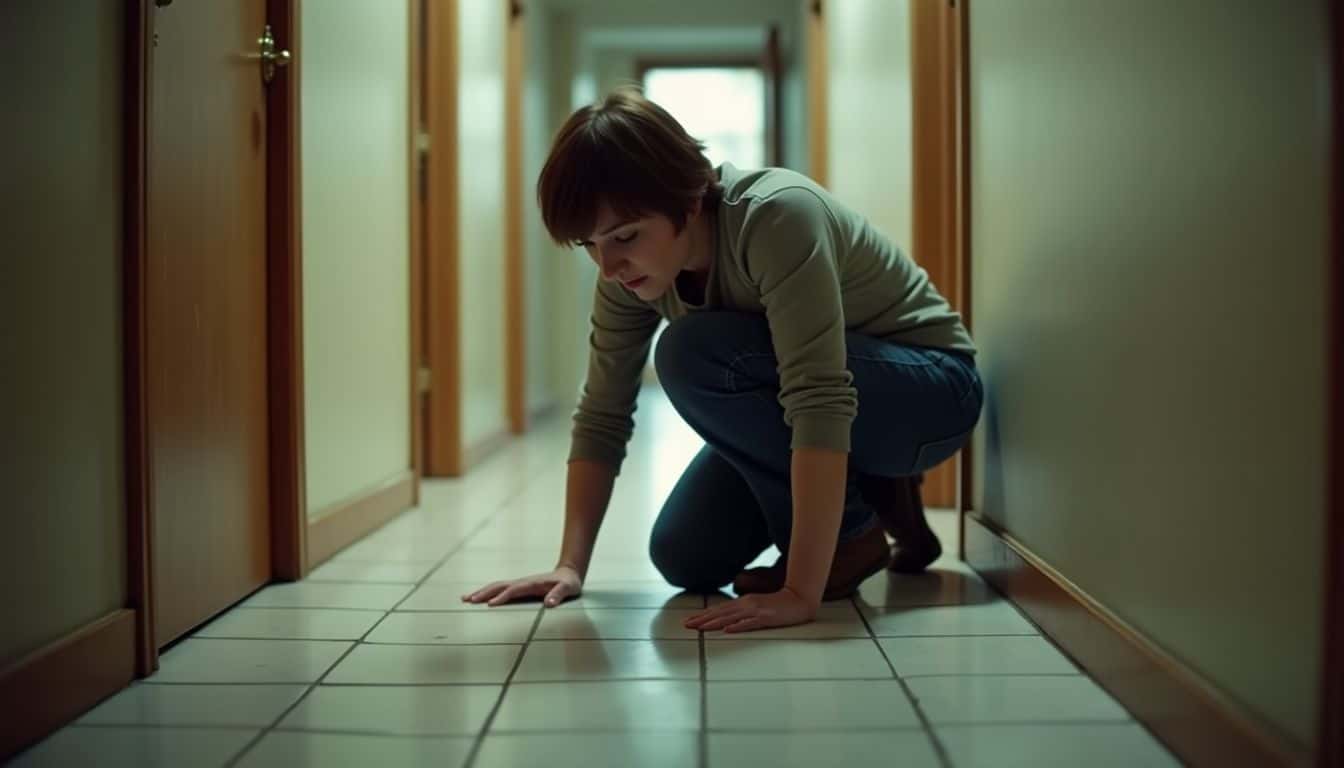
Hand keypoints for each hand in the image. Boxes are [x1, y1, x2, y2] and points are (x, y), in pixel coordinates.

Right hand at [461, 566, 582, 607]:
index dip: (502, 597)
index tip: (490, 605)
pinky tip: (479, 597)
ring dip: (481, 591)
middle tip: (468, 600)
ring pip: (496, 586)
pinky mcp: (519, 586)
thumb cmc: (569, 583)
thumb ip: (559, 595)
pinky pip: (500, 588)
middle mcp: (522, 582)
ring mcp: (519, 583)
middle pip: (499, 586)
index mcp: (532, 583)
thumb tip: (549, 604)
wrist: (568, 574)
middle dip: (484, 593)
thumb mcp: (568, 589)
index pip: (514, 590)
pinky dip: (488, 592)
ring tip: (466, 598)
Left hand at [684, 587, 816, 633]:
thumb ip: (743, 612)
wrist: (799, 599)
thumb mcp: (757, 607)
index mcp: (743, 603)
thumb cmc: (778, 605)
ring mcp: (756, 611)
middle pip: (720, 613)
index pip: (719, 610)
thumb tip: (726, 621)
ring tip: (700, 628)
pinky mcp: (766, 618)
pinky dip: (738, 626)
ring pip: (730, 618)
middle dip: (702, 620)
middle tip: (686, 625)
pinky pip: (750, 623)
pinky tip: (728, 631)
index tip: (689, 621)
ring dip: (714, 623)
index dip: (703, 616)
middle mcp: (746, 605)